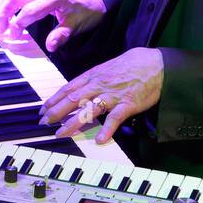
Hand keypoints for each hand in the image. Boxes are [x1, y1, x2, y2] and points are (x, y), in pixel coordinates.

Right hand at [0, 0, 106, 52]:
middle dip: (3, 13)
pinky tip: (5, 15)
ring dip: (1, 6)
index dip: (18, 25)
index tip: (14, 36)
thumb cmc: (88, 10)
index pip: (28, 10)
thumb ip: (62, 35)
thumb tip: (49, 46)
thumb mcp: (78, 25)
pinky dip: (7, 2)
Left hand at [40, 47, 163, 143]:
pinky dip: (107, 129)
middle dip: (56, 112)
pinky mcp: (128, 104)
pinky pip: (115, 118)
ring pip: (89, 109)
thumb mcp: (110, 65)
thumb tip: (84, 84)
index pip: (69, 88)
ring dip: (73, 122)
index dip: (54, 99)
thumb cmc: (136, 63)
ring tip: (61, 133)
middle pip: (73, 99)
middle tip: (44, 122)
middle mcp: (101, 84)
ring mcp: (114, 95)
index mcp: (95, 75)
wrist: (158, 63)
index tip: (43, 109)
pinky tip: (99, 140)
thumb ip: (96, 76)